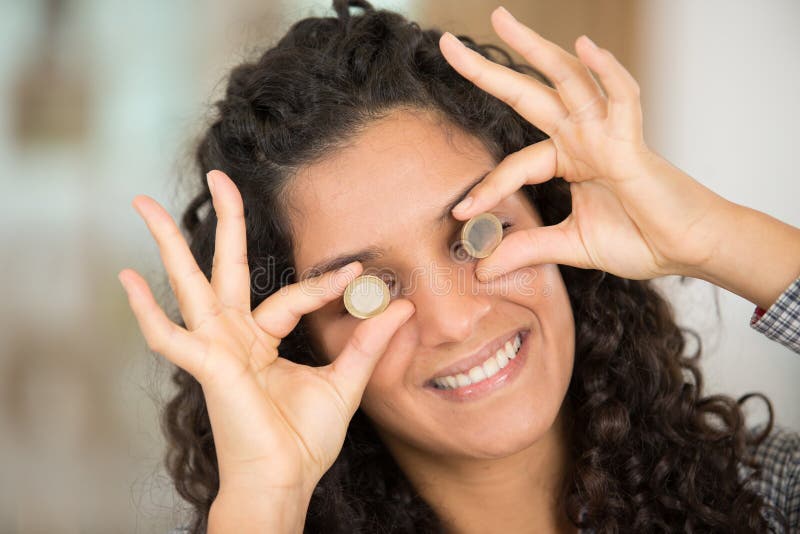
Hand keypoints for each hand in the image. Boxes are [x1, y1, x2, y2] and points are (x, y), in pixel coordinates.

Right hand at [118, 170, 414, 499]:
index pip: (291, 294)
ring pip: (188, 285)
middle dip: (222, 221)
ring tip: (144, 204)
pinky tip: (127, 280)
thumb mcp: (344, 383)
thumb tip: (400, 306)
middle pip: (224, 267)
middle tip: (218, 176)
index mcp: (262, 339)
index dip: (325, 284)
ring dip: (166, 244)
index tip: (361, 273)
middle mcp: (234, 337)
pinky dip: (147, 312)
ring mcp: (216, 350)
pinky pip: (170, 338)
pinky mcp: (208, 369)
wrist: (285, 483)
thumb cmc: (302, 441)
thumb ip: (367, 343)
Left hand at [439, 6, 730, 280]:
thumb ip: (527, 250)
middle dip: (489, 70)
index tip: (463, 213)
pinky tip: (584, 46)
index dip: (488, 187)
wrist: (685, 250)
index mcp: (567, 160)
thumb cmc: (639, 240)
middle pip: (528, 95)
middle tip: (449, 45)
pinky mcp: (633, 141)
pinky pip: (622, 97)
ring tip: (500, 21)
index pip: (515, 164)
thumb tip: (483, 269)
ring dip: (534, 49)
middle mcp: (582, 138)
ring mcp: (606, 134)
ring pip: (567, 79)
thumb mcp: (569, 245)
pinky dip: (606, 71)